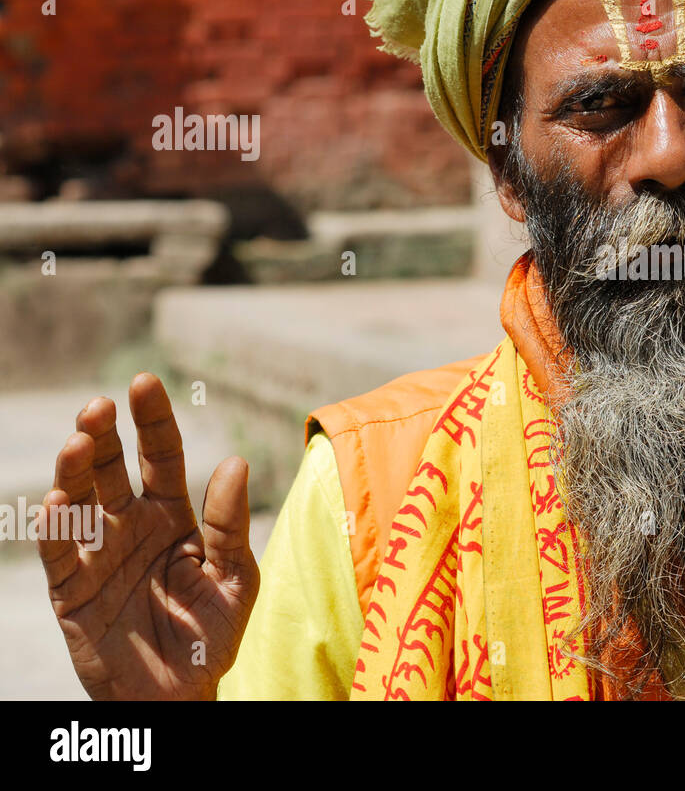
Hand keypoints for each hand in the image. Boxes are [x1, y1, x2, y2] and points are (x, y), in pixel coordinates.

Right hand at [39, 373, 259, 699]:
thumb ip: (231, 524)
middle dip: (102, 435)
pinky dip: (56, 528)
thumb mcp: (235, 577)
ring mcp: (98, 555)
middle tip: (99, 406)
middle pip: (110, 469)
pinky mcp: (71, 591)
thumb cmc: (212, 633)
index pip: (160, 456)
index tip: (145, 382)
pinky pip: (60, 554)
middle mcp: (130, 526)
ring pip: (79, 501)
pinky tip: (60, 503)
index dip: (153, 421)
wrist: (180, 694)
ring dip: (75, 471)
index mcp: (172, 515)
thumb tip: (235, 461)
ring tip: (79, 442)